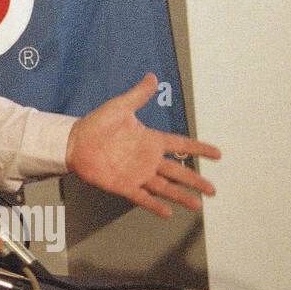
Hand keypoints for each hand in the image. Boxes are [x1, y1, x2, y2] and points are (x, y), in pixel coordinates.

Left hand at [65, 73, 220, 217]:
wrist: (74, 142)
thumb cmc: (96, 124)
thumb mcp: (119, 107)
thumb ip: (138, 95)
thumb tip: (152, 76)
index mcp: (150, 140)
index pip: (181, 144)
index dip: (199, 148)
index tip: (217, 154)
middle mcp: (147, 159)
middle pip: (178, 171)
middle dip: (196, 180)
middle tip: (213, 190)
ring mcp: (137, 173)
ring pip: (165, 187)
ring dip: (181, 196)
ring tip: (197, 205)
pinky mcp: (124, 185)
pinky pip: (142, 197)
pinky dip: (155, 205)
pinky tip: (168, 212)